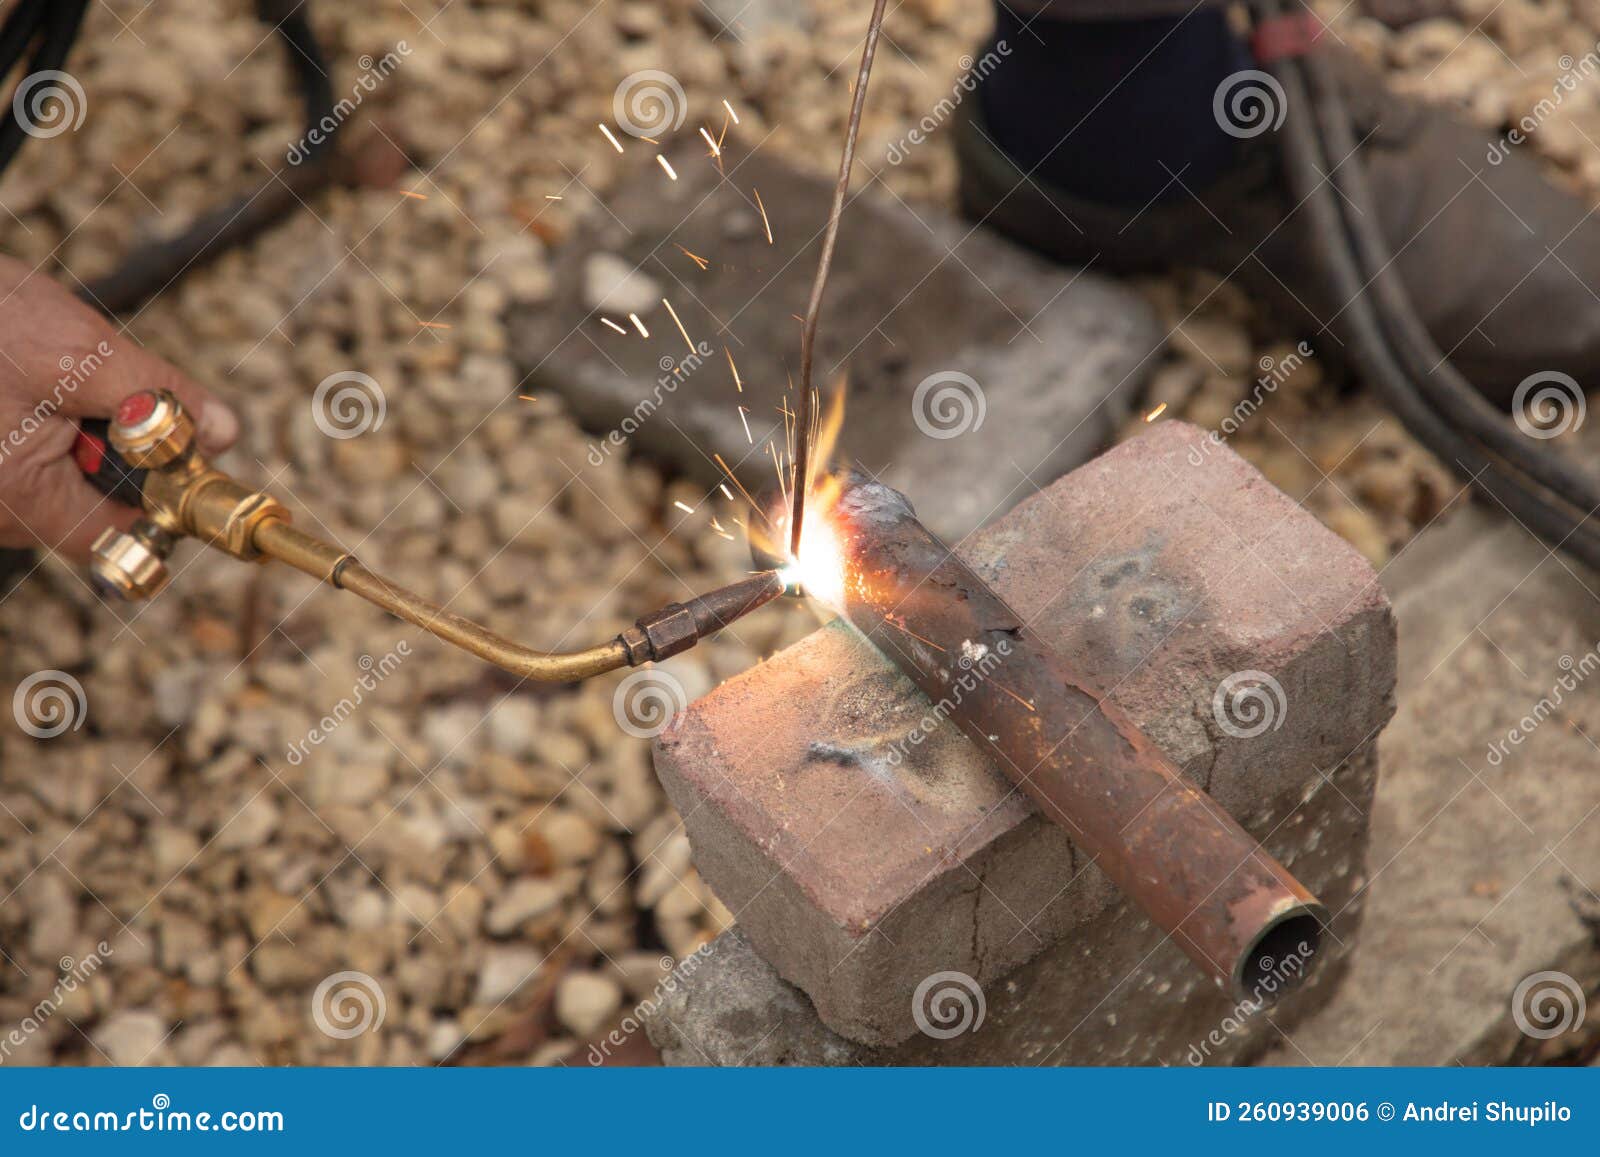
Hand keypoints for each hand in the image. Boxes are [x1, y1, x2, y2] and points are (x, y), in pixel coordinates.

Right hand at [0, 255, 237, 560]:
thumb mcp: (80, 351)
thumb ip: (157, 396)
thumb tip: (222, 432)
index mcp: (14, 498)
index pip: (115, 534)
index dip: (159, 499)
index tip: (183, 456)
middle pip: (86, 507)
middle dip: (115, 454)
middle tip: (103, 392)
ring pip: (56, 480)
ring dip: (76, 433)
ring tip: (48, 375)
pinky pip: (25, 459)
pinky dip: (43, 424)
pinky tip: (22, 378)